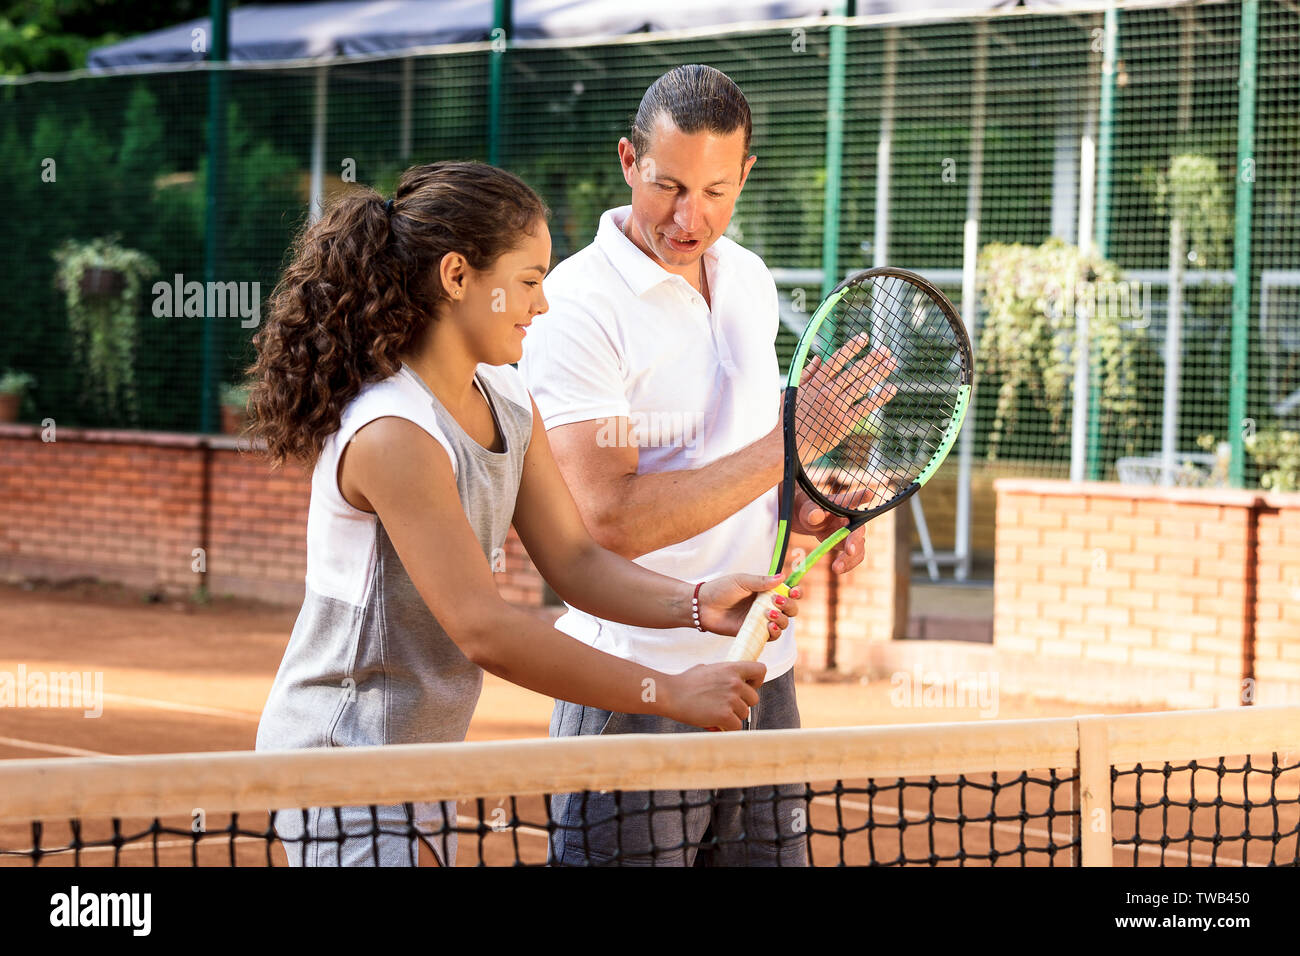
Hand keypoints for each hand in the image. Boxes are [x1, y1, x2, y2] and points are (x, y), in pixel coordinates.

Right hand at [660, 661, 765, 730]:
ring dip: (731, 716)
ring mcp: (731, 699)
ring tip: (713, 713)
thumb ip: (723, 674)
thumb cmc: (685, 683)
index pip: (760, 670)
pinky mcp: (724, 715)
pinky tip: (712, 724)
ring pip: (744, 714)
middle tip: (725, 706)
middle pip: (754, 698)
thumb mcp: (707, 669)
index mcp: (731, 668)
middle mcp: (735, 682)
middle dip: (741, 704)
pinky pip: (735, 727)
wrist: (670, 694)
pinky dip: (725, 728)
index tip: (746, 687)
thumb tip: (731, 678)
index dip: (756, 681)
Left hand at [695, 574, 801, 637]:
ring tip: (767, 613)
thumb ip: (762, 581)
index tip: (794, 591)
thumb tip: (783, 576)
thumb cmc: (720, 590)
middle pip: (791, 609)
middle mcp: (767, 606)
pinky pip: (773, 636)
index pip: (788, 593)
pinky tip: (768, 626)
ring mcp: (762, 620)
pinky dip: (775, 632)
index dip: (796, 593)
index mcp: (766, 591)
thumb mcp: (741, 581)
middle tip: (776, 602)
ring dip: (781, 619)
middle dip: (790, 606)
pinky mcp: (755, 633)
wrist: (702, 607)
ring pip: (784, 623)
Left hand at [789, 487, 865, 574]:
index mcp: (841, 504)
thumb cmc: (807, 507)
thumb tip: (816, 516)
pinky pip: (852, 556)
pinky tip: (838, 569)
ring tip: (836, 568)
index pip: (851, 499)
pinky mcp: (846, 544)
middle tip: (849, 551)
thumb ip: (811, 511)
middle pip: (859, 530)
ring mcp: (850, 532)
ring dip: (850, 559)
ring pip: (858, 547)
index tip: (869, 493)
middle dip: (855, 541)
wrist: (804, 518)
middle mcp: (850, 518)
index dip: (861, 497)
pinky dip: (847, 564)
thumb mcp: (806, 508)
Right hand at [795, 339, 897, 461]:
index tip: (864, 337)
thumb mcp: (792, 392)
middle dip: (872, 359)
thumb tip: (818, 357)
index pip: (836, 360)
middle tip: (886, 350)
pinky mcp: (843, 423)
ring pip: (862, 386)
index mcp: (815, 383)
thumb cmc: (789, 419)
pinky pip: (865, 407)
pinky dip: (879, 398)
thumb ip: (806, 374)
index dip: (851, 347)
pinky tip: (891, 389)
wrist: (788, 445)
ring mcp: (836, 408)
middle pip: (853, 371)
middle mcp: (827, 392)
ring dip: (879, 373)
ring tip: (892, 363)